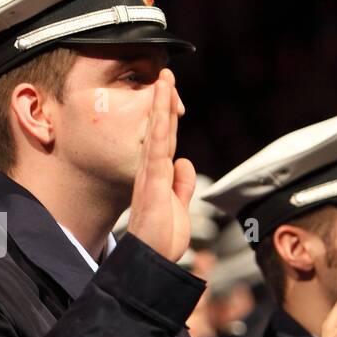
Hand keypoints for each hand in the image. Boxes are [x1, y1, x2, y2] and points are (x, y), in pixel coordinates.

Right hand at [125, 69, 194, 261]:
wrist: (151, 262)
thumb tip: (185, 163)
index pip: (165, 141)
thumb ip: (181, 186)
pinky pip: (156, 149)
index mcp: (158, 178)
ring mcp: (150, 176)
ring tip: (164, 80)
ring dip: (160, 105)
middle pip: (159, 130)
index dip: (168, 117)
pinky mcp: (152, 183)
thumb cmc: (161, 241)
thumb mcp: (178, 208)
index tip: (169, 94)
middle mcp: (151, 173)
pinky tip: (161, 107)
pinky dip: (158, 126)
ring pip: (156, 133)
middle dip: (163, 101)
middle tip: (165, 74)